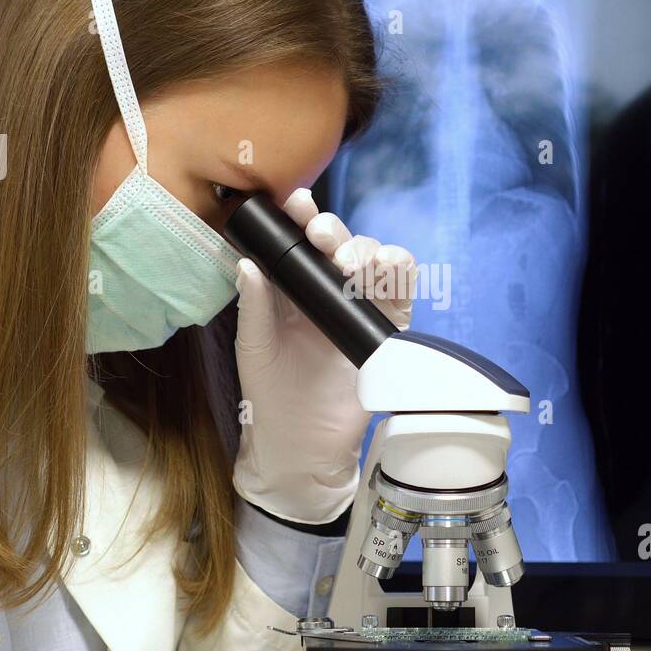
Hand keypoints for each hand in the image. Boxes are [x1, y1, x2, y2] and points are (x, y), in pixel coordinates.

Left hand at [231, 188, 416, 522]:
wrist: (302, 445)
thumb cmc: (271, 395)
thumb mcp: (255, 347)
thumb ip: (255, 305)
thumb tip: (247, 263)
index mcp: (293, 289)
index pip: (301, 242)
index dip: (303, 217)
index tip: (297, 204)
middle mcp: (328, 292)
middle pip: (342, 243)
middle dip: (336, 231)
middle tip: (323, 237)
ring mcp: (361, 308)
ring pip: (375, 259)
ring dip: (368, 249)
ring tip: (351, 263)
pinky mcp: (387, 328)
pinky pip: (402, 290)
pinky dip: (400, 270)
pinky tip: (386, 268)